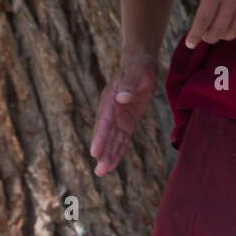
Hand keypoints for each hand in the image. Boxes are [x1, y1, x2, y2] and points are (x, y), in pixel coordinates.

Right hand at [90, 42, 158, 176]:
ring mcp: (118, 118)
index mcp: (110, 100)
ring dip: (108, 156)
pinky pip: (121, 139)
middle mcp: (111, 111)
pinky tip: (113, 163)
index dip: (100, 137)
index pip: (104, 122)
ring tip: (102, 172)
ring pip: (113, 140)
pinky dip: (118, 150)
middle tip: (99, 171)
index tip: (94, 152)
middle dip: (103, 153)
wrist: (140, 63)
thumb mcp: (137, 73)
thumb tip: (122, 98)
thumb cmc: (138, 67)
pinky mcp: (127, 121)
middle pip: (105, 135)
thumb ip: (129, 85)